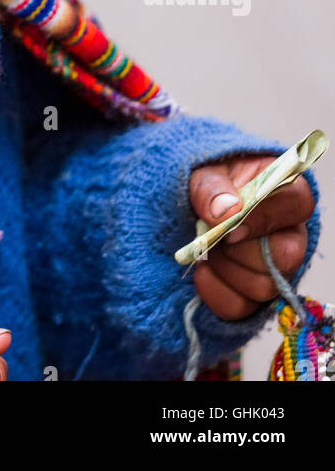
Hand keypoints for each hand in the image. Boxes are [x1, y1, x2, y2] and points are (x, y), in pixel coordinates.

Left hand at [188, 155, 314, 319]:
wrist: (187, 207)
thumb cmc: (205, 184)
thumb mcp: (201, 174)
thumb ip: (212, 188)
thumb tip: (227, 210)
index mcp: (283, 194)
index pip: (296, 204)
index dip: (264, 217)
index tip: (231, 224)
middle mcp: (288, 234)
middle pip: (286, 255)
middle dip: (240, 249)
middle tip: (215, 237)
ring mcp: (274, 268)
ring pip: (264, 287)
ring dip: (227, 269)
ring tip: (207, 249)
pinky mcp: (252, 294)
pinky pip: (241, 308)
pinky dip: (216, 292)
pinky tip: (202, 272)